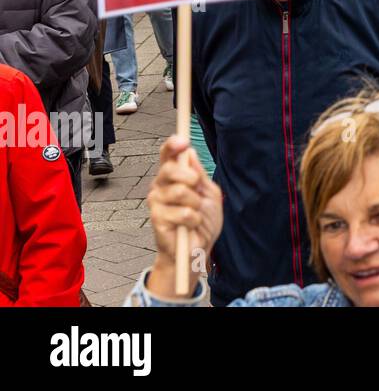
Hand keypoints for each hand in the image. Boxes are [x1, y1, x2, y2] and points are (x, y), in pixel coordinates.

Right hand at [145, 135, 222, 299]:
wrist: (198, 250)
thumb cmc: (202, 221)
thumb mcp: (209, 193)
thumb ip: (199, 174)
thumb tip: (190, 153)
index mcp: (173, 177)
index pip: (167, 155)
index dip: (172, 145)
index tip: (182, 141)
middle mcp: (160, 186)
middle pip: (170, 168)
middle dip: (190, 177)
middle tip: (197, 190)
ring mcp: (156, 202)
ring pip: (180, 191)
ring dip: (196, 204)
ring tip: (196, 214)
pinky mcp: (157, 219)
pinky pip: (183, 212)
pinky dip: (194, 219)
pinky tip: (190, 226)